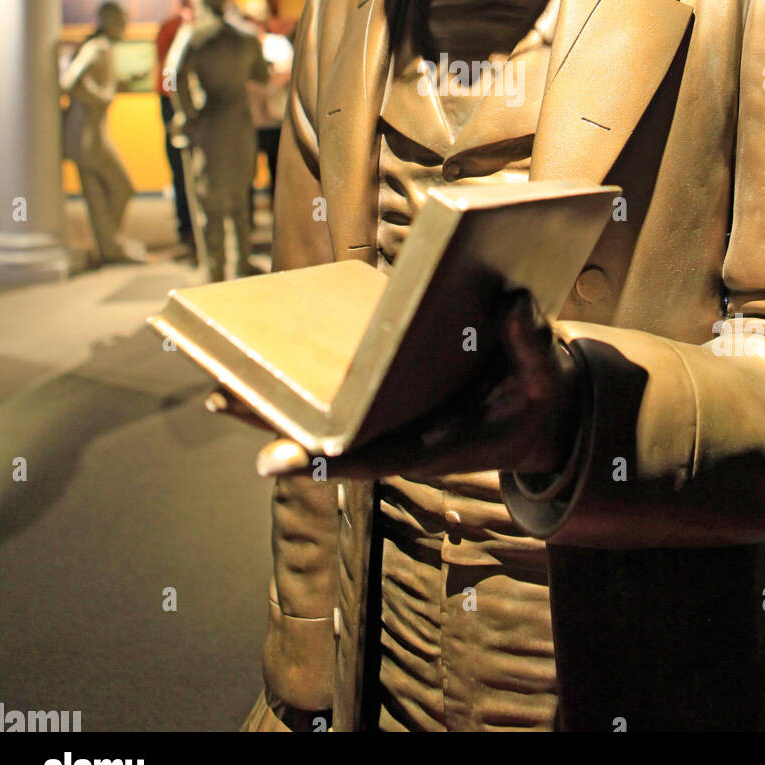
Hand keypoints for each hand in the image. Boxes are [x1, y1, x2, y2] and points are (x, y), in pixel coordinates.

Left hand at [211, 290, 584, 483]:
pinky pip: (338, 393)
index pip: (373, 457)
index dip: (323, 460)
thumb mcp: (545, 380)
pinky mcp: (388, 400)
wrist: (538, 420)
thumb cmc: (535, 402)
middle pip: (328, 438)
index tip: (271, 463)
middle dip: (274, 422)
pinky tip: (266, 357)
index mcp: (435, 444)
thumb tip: (510, 301)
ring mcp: (390, 422)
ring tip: (219, 383)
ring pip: (323, 419)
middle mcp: (401, 437)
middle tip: (219, 396)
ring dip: (274, 404)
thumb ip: (531, 347)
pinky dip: (302, 381)